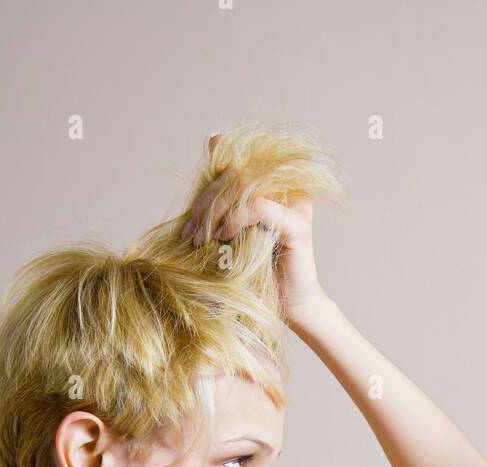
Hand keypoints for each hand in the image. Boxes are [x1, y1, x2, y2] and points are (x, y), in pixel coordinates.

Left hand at [181, 133, 326, 326]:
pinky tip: (223, 238)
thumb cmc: (260, 272)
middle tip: (191, 234)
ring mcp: (295, 205)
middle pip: (236, 175)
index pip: (233, 168)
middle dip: (205, 203)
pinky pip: (258, 206)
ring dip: (215, 212)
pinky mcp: (298, 225)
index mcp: (274, 184)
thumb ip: (225, 192)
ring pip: (244, 187)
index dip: (205, 190)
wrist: (291, 307)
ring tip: (203, 240)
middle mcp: (288, 189)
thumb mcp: (234, 227)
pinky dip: (235, 219)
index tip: (188, 224)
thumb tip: (214, 138)